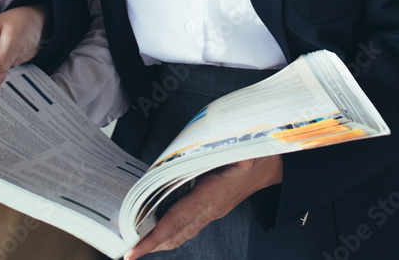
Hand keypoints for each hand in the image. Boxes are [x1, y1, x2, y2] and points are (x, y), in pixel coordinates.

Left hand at [124, 155, 282, 259]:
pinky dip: (171, 232)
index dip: (154, 236)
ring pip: (181, 234)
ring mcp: (212, 212)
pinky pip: (188, 227)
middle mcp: (210, 209)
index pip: (177, 220)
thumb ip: (230, 150)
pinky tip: (159, 231)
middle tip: (128, 252)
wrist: (271, 168)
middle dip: (151, 245)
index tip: (134, 250)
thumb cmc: (255, 156)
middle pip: (175, 234)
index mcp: (212, 195)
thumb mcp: (244, 149)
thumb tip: (220, 149)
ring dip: (160, 242)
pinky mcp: (212, 210)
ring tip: (138, 245)